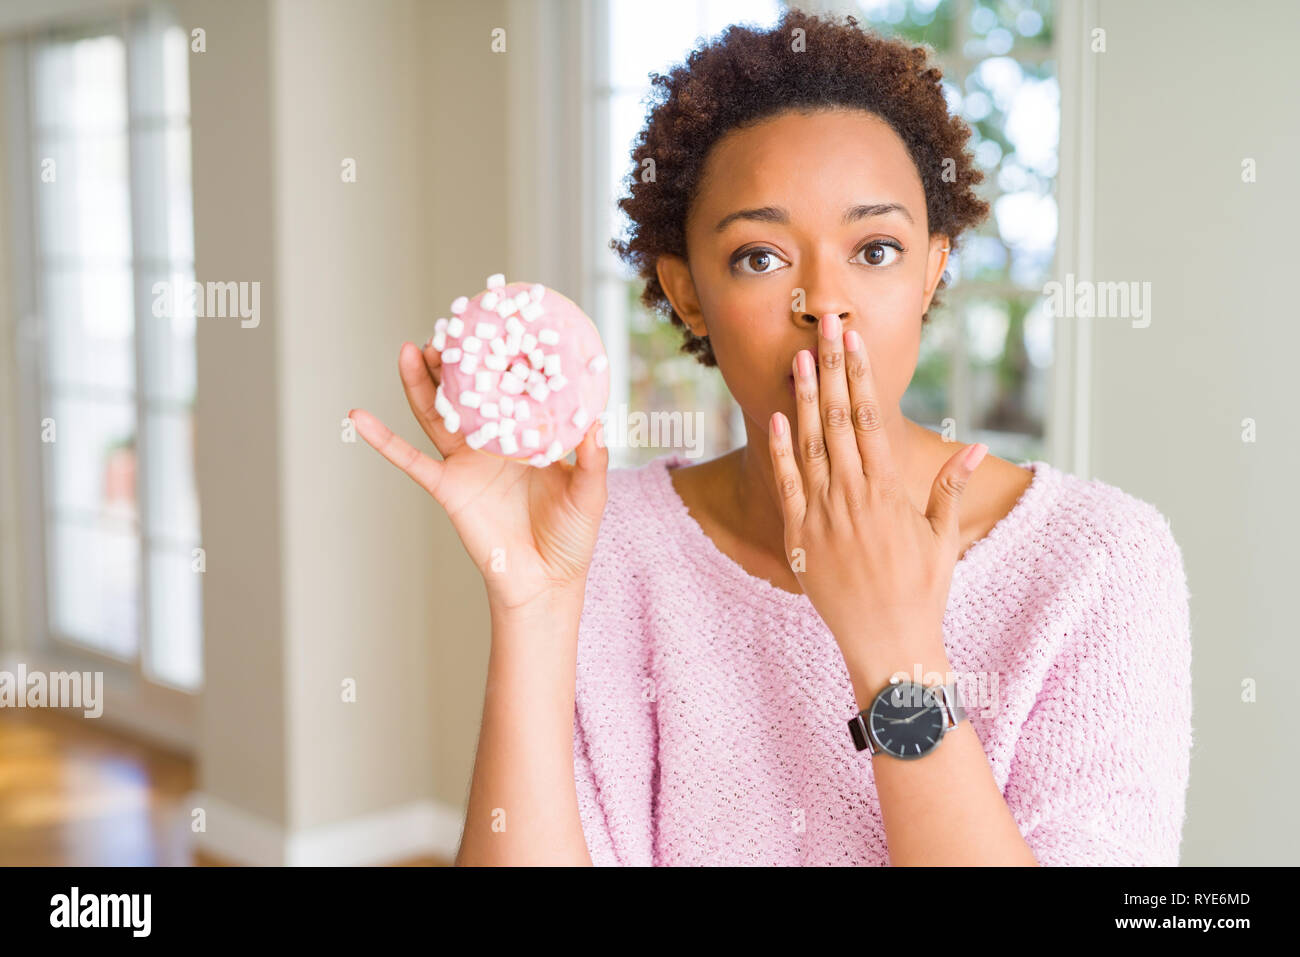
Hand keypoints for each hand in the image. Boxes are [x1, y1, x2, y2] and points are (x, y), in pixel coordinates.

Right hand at [349, 342, 608, 611]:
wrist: (545, 583)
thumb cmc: (571, 538)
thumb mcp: (590, 493)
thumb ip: (592, 459)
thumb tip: (595, 422)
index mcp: (527, 437)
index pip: (511, 390)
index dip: (503, 360)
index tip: (498, 324)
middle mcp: (493, 444)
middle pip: (467, 394)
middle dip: (456, 361)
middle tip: (448, 326)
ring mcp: (466, 464)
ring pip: (436, 415)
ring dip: (421, 383)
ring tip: (412, 348)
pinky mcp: (447, 487)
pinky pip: (410, 460)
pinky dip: (382, 439)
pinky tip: (357, 416)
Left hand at [766, 314, 987, 666]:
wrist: (887, 645)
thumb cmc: (922, 593)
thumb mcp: (944, 540)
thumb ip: (950, 489)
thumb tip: (978, 447)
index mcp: (887, 493)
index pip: (869, 420)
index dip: (858, 376)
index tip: (853, 341)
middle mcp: (852, 497)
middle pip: (835, 419)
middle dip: (829, 369)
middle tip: (823, 327)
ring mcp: (822, 516)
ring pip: (808, 445)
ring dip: (802, 399)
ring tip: (799, 357)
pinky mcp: (799, 538)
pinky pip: (787, 486)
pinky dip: (780, 450)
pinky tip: (776, 417)